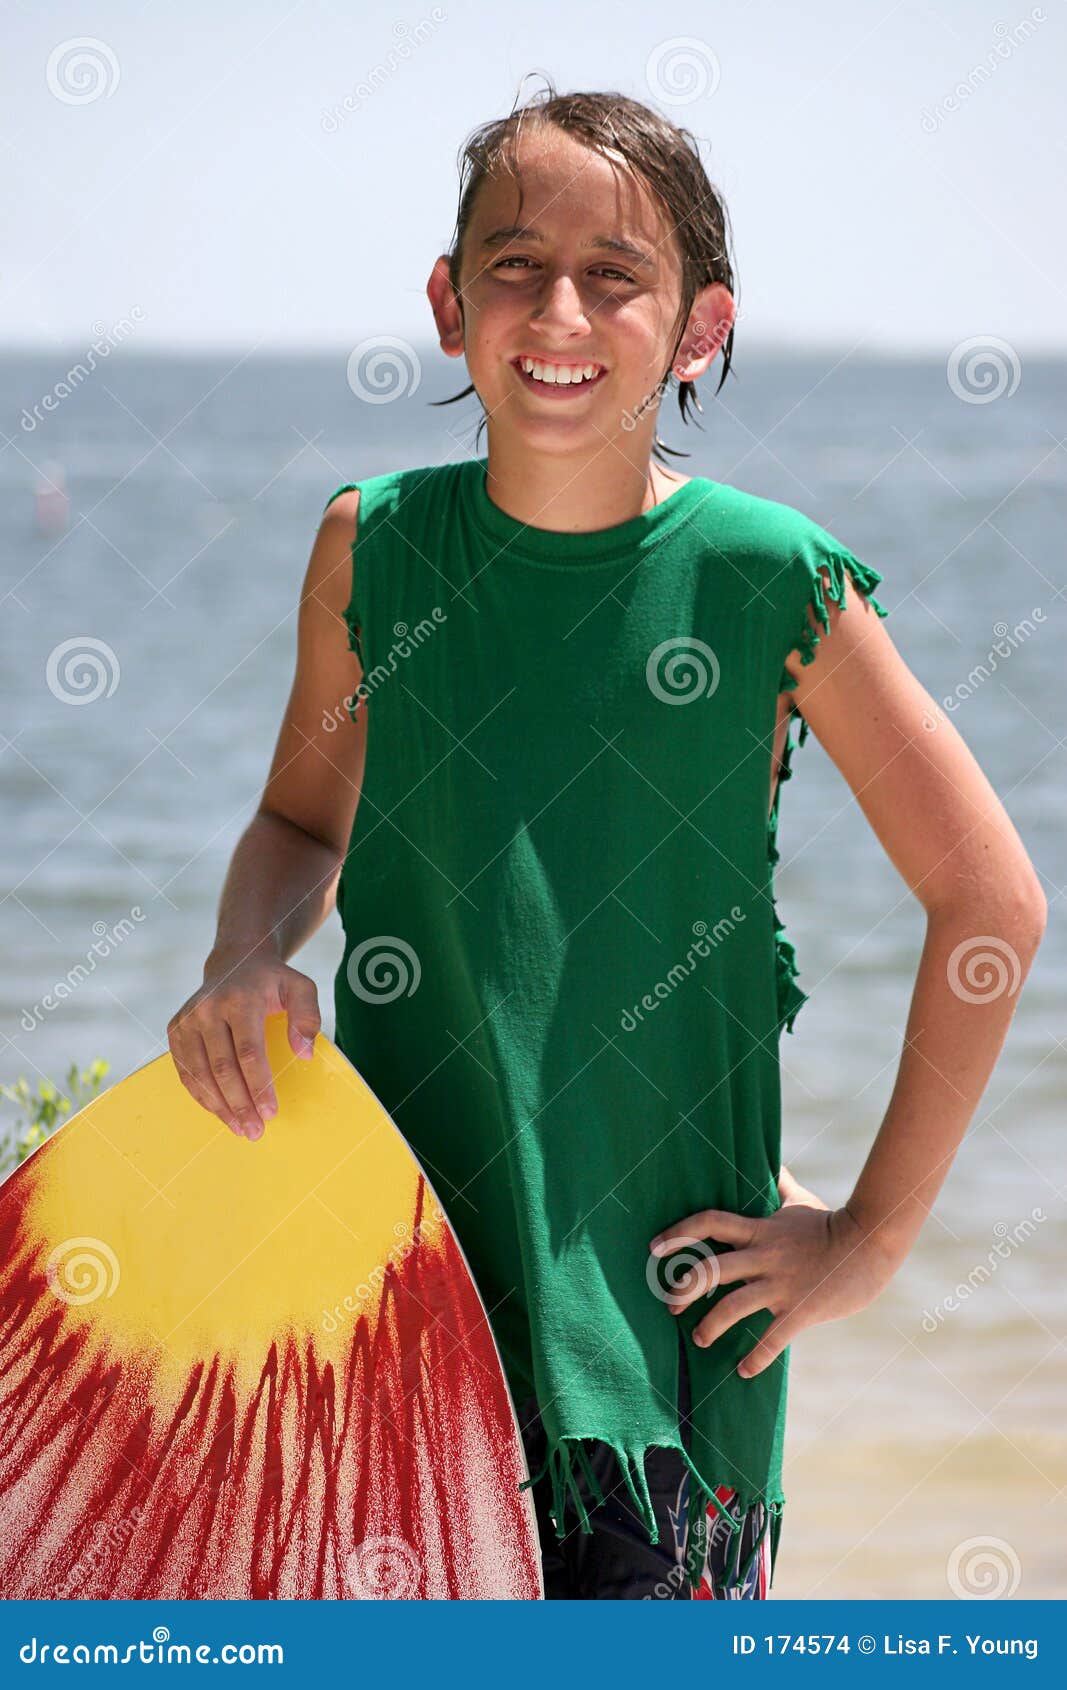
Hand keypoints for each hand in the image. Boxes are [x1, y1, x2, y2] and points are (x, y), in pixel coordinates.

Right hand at [167, 950, 319, 1140]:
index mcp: (239, 999)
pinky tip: (220, 1112)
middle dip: (239, 1104)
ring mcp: (187, 1020)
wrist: (235, 961)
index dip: (258, 1085)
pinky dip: (203, 1096)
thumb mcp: (300, 987)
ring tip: (240, 1128)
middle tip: (255, 1131)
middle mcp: (207, 1009)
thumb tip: (304, 1054)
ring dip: (219, 1107)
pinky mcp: (176, 1031)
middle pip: (222, 1067)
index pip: (248, 1051)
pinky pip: (186, 1072)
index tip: (270, 1112)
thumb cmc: (272, 981)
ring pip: (200, 1074)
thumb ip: (307, 1016)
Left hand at [648, 1181, 901, 1377]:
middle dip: (684, 1288)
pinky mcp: (801, 1309)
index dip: (678, 1232)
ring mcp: (781, 1284)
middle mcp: (764, 1256)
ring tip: (699, 1338)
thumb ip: (779, 1185)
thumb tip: (770, 1163)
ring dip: (710, 1325)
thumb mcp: (800, 1201)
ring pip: (733, 1306)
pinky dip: (756, 1358)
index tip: (654, 1247)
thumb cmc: (833, 1223)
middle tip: (670, 1304)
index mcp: (760, 1230)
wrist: (872, 1242)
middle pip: (711, 1269)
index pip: (709, 1222)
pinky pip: (773, 1339)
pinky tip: (744, 1371)